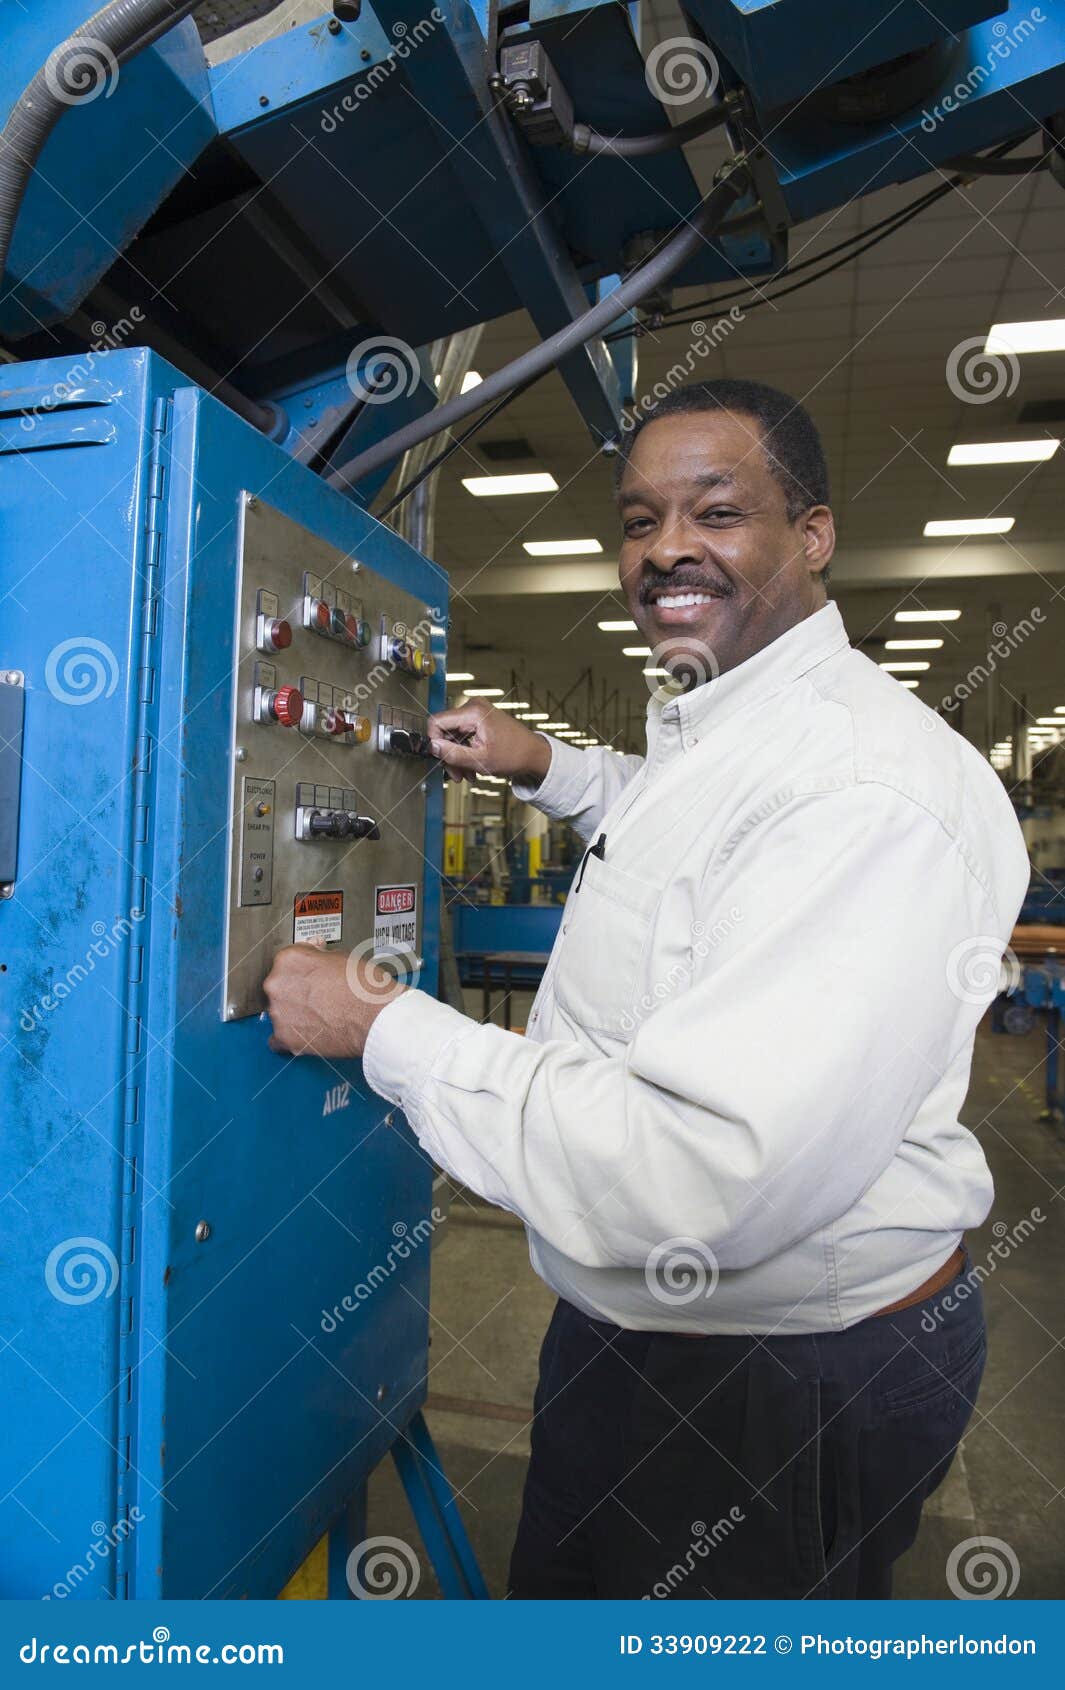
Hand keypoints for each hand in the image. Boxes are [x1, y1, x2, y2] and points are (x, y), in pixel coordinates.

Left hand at [263, 945, 406, 1058]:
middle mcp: (277, 984)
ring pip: (279, 1012)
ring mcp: (279, 1013)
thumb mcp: (343, 957)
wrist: (377, 1019)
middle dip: (295, 990)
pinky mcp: (286, 1038)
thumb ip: (319, 956)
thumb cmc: (365, 988)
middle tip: (317, 996)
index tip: (310, 974)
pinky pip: (278, 1039)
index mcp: (289, 959)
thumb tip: (315, 953)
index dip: (302, 968)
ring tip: (319, 1016)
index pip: (287, 961)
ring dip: (293, 1013)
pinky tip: (306, 1033)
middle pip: (279, 986)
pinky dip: (290, 1036)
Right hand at [428, 700, 551, 785]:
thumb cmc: (515, 755)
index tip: (441, 760)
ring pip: (452, 736)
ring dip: (457, 757)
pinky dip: (464, 752)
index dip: (435, 743)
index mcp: (473, 712)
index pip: (437, 722)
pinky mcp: (478, 719)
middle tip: (457, 774)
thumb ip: (453, 754)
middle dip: (449, 755)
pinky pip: (462, 736)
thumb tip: (432, 747)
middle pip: (445, 731)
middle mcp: (473, 707)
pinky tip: (471, 766)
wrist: (533, 754)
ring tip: (467, 774)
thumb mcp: (480, 760)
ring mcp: (476, 712)